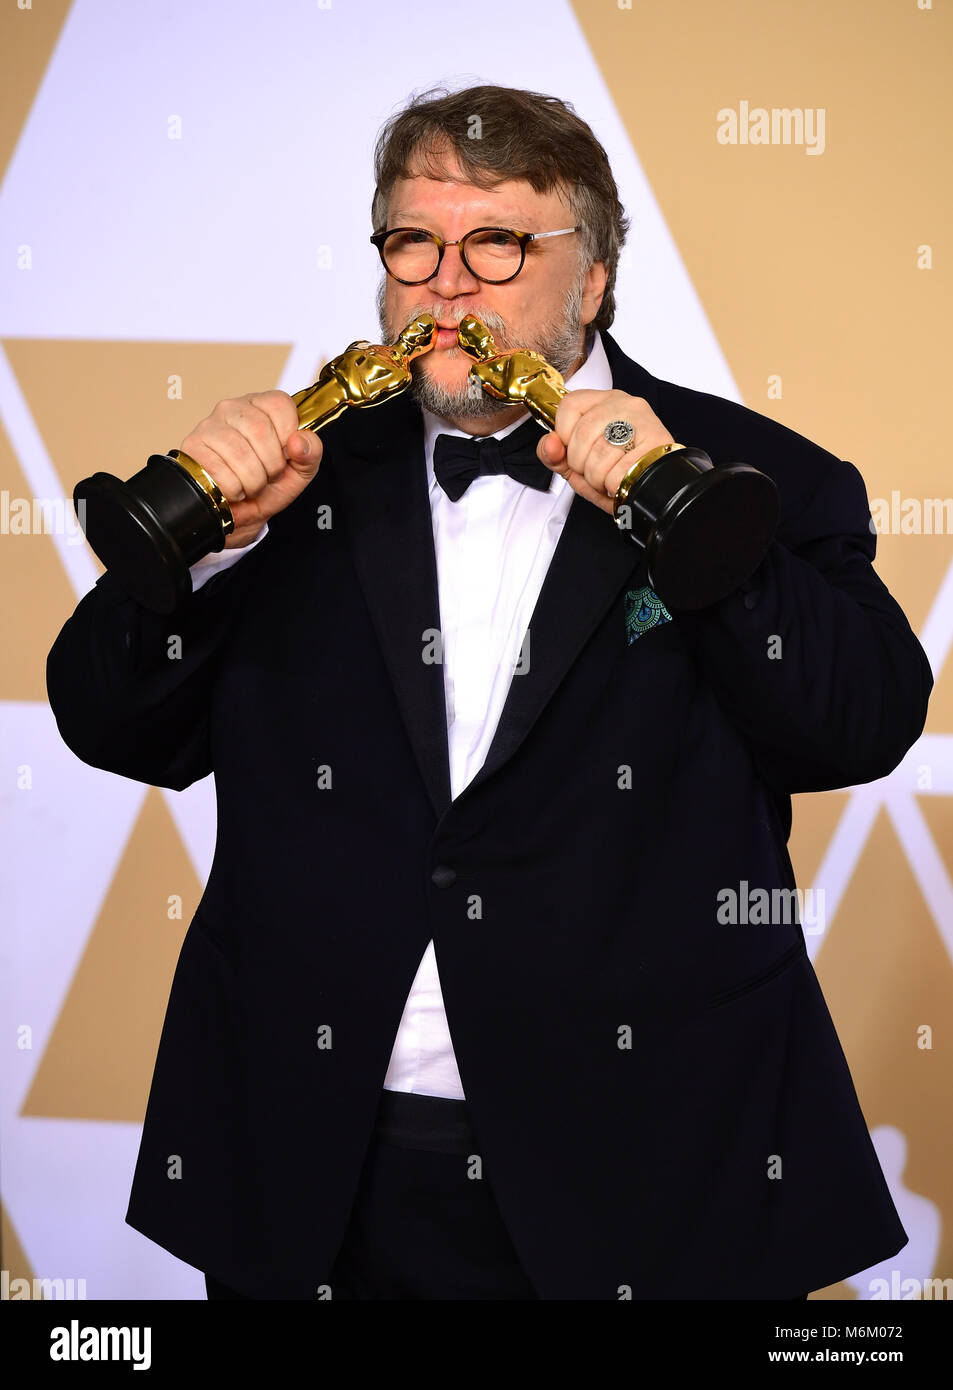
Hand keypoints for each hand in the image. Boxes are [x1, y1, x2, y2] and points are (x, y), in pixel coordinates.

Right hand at [178, 390, 322, 547]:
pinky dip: (233, 489)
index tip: (284, 453)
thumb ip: (311, 452)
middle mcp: (232, 409)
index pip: (280, 404)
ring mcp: (209, 426)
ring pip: (240, 453)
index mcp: (260, 406)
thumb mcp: (299, 471)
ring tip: (250, 483)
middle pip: (260, 430)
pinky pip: (220, 471)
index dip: (287, 435)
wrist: (240, 513)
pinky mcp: (193, 447)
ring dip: (253, 481)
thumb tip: (300, 441)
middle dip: (271, 465)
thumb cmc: (268, 487)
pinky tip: (232, 487)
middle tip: (267, 474)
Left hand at [536, 389, 673, 515]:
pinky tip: (621, 484)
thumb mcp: (578, 463)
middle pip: (583, 433)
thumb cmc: (616, 472)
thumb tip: (550, 444)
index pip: (570, 405)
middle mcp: (625, 404)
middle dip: (580, 464)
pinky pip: (620, 472)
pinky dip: (614, 486)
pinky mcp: (658, 444)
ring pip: (601, 454)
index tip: (573, 450)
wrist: (656, 490)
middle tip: (593, 472)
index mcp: (604, 401)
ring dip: (598, 478)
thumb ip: (555, 454)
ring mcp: (644, 421)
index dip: (564, 434)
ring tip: (608, 480)